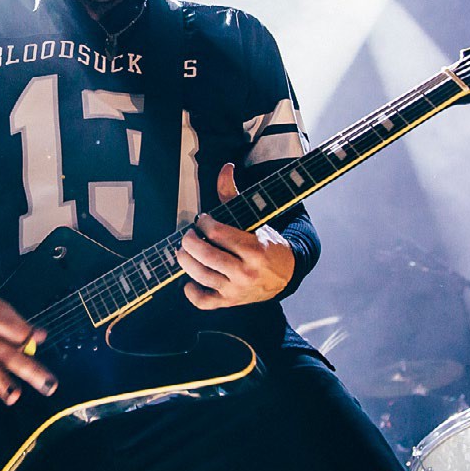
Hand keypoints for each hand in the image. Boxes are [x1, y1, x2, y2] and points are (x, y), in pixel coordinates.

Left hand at [176, 163, 294, 309]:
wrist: (285, 275)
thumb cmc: (266, 243)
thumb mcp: (255, 219)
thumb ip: (234, 195)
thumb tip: (225, 168)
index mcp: (254, 248)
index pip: (217, 233)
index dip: (204, 223)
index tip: (203, 220)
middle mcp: (245, 272)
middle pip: (206, 255)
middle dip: (189, 241)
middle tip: (188, 235)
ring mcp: (236, 290)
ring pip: (201, 276)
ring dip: (185, 261)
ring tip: (184, 251)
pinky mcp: (229, 302)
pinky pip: (204, 301)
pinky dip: (191, 291)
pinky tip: (189, 279)